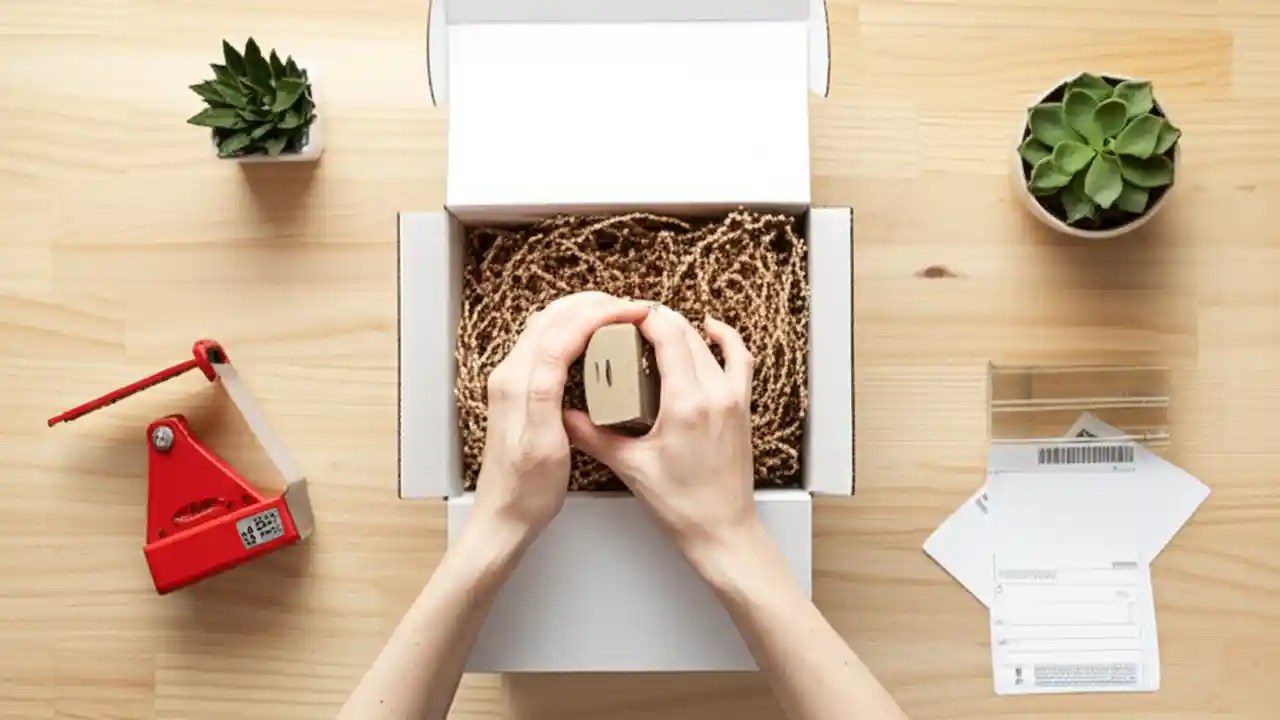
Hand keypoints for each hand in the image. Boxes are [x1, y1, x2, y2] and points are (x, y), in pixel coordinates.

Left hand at [473, 292, 649, 543]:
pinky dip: (573, 329)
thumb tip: (559, 350)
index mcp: (519, 385)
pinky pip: (546, 343)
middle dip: (594, 304)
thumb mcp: (546, 445)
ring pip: (548, 325)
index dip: (600, 313)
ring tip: (618, 314)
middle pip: (552, 317)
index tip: (631, 311)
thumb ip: (546, 394)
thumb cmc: (527, 490)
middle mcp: (510, 374)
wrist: (504, 515)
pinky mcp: (519, 388)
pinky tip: (594, 338)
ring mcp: (512, 379)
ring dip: (583, 312)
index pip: (561, 330)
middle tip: (631, 307)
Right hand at [565, 307, 757, 561]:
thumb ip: (594, 437)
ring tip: (657, 326)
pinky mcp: (742, 407)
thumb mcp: (630, 467)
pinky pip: (740, 359)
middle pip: (686, 333)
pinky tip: (710, 330)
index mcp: (686, 403)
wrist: (721, 531)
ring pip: (709, 343)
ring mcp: (733, 398)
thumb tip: (566, 417)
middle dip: (657, 320)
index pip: (667, 336)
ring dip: (683, 328)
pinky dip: (726, 339)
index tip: (622, 315)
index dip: (643, 317)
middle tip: (629, 323)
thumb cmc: (682, 506)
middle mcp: (714, 393)